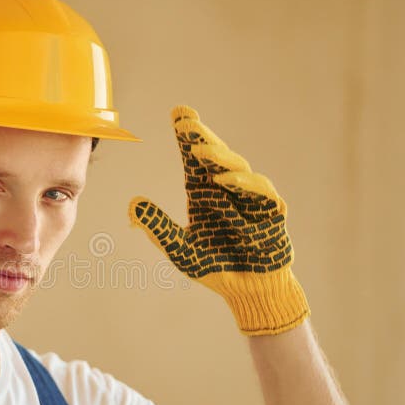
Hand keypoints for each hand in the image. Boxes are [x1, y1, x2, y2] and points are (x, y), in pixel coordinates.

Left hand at [128, 105, 309, 335]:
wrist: (246, 290)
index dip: (187, 137)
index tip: (177, 114)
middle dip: (201, 137)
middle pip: (214, 156)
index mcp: (204, 192)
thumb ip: (158, 227)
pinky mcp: (271, 212)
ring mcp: (250, 198)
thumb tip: (132, 205)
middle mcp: (227, 189)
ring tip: (200, 150)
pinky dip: (245, 184)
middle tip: (185, 121)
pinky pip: (260, 192)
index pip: (194, 159)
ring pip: (237, 168)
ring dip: (220, 157)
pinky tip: (226, 179)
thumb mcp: (179, 249)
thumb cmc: (214, 266)